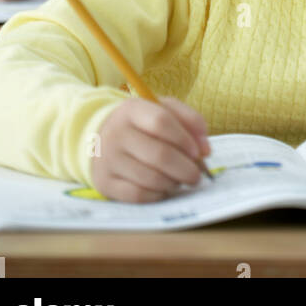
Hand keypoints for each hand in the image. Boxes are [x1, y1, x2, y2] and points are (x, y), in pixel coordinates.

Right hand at [91, 96, 211, 202]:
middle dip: (185, 168)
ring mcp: (108, 160)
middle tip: (196, 175)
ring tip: (180, 180)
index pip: (161, 122)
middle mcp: (116, 134)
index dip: (184, 139)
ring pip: (150, 178)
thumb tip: (206, 150)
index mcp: (132, 110)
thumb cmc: (141, 124)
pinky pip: (138, 195)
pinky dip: (157, 195)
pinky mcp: (105, 183)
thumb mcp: (163, 109)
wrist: (99, 137)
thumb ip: (190, 121)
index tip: (198, 152)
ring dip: (173, 183)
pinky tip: (164, 188)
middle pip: (159, 154)